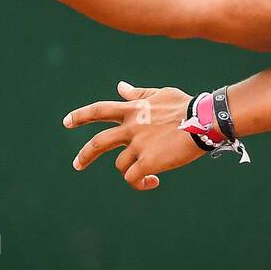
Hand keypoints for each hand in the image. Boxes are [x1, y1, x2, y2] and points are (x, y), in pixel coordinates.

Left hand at [63, 82, 204, 190]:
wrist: (203, 120)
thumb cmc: (186, 106)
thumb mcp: (159, 94)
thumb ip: (137, 93)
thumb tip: (120, 86)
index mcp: (132, 110)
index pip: (99, 110)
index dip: (80, 116)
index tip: (66, 122)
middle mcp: (131, 127)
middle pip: (98, 143)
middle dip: (85, 155)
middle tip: (77, 165)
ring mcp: (138, 145)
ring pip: (121, 166)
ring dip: (130, 172)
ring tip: (147, 176)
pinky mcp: (148, 161)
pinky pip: (134, 178)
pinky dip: (140, 183)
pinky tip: (153, 182)